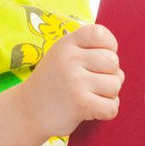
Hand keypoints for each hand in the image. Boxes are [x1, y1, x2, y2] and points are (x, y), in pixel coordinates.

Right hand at [21, 23, 124, 137]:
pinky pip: (112, 107)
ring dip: (108, 95)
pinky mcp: (81, 104)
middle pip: (113, 62)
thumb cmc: (53, 83)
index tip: (100, 60)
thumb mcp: (63, 56)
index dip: (109, 47)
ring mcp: (75, 81)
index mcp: (67, 44)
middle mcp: (70, 59)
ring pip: (116, 85)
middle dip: (109, 75)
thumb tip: (118, 65)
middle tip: (92, 84)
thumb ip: (88, 51)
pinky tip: (91, 110)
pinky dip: (106, 111)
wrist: (26, 112)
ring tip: (89, 96)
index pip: (100, 34)